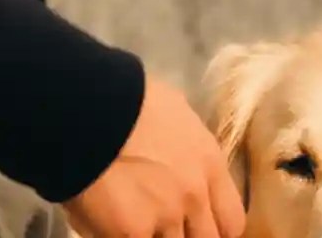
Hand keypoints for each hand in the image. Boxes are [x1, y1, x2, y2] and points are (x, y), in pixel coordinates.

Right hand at [64, 77, 246, 237]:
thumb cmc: (126, 97)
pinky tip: (108, 224)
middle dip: (186, 235)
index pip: (232, 221)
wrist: (89, 108)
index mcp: (208, 165)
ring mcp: (165, 217)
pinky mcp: (131, 232)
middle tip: (162, 224)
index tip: (197, 226)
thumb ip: (185, 147)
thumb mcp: (174, 112)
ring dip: (153, 234)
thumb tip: (180, 155)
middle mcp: (195, 196)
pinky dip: (119, 236)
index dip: (213, 227)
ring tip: (131, 216)